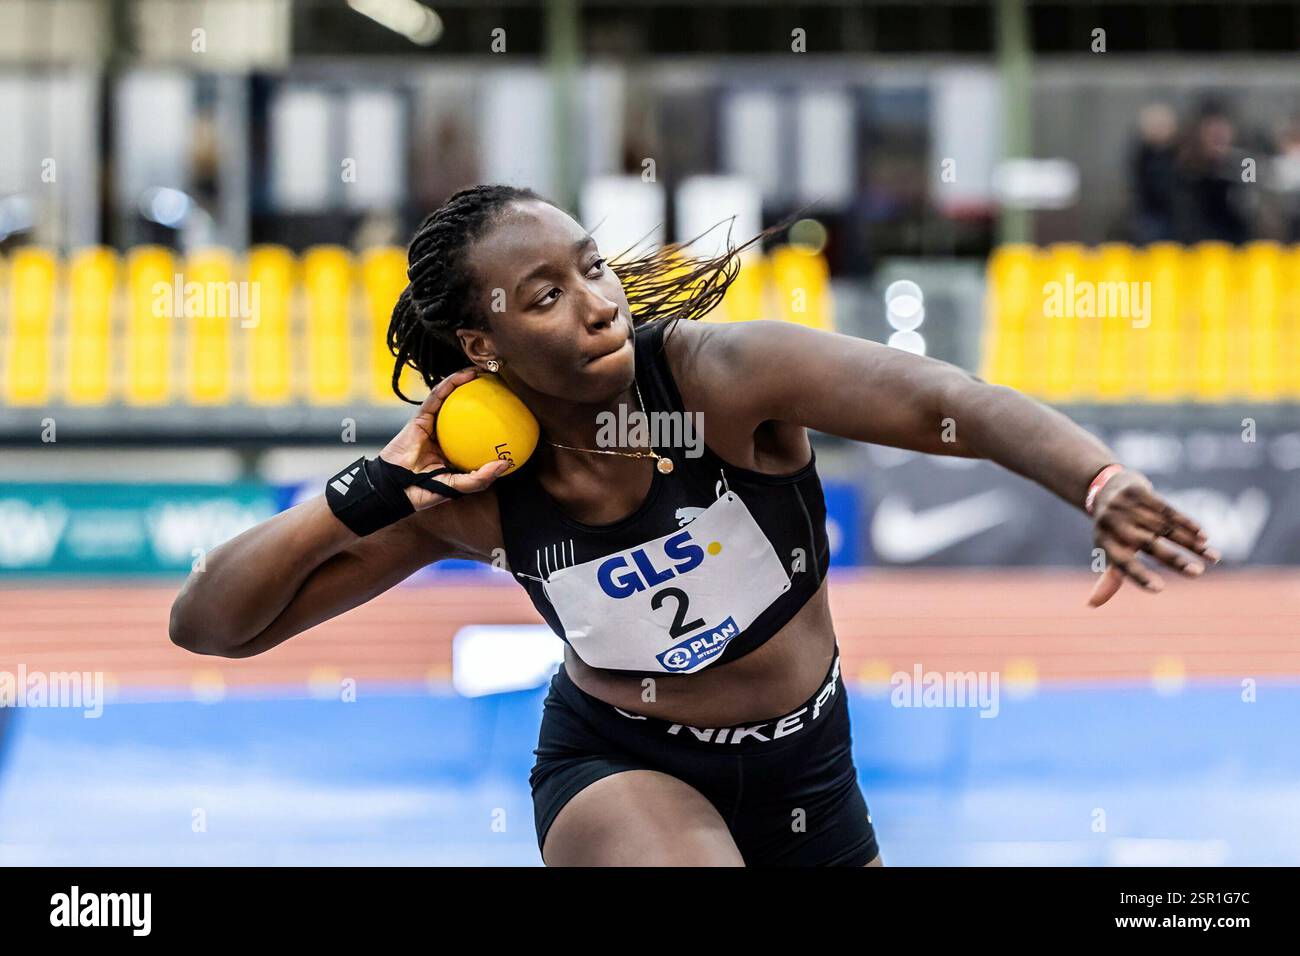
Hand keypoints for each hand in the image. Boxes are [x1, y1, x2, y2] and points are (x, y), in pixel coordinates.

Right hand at [378, 367, 510, 509]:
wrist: (396, 488)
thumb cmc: (425, 491)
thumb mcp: (459, 486)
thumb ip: (481, 478)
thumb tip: (506, 464)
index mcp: (456, 449)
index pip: (476, 429)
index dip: (491, 418)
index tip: (509, 409)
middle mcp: (446, 433)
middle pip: (465, 409)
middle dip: (480, 394)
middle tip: (500, 384)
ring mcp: (433, 423)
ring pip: (451, 397)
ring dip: (466, 380)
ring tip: (484, 371)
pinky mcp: (421, 416)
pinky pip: (438, 396)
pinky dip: (451, 383)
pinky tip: (467, 375)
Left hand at [1087, 468, 1219, 606]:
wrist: (1106, 487)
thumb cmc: (1112, 529)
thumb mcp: (1107, 550)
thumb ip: (1109, 577)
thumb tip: (1091, 604)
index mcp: (1106, 543)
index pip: (1122, 563)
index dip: (1139, 576)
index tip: (1159, 589)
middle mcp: (1115, 525)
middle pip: (1148, 545)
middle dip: (1174, 560)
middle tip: (1197, 574)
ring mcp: (1127, 507)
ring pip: (1165, 528)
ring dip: (1191, 543)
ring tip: (1213, 558)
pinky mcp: (1139, 493)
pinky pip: (1168, 510)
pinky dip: (1187, 523)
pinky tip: (1203, 537)